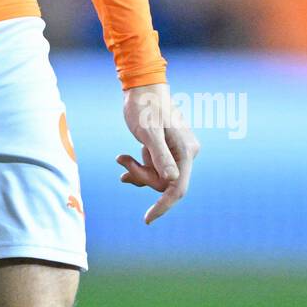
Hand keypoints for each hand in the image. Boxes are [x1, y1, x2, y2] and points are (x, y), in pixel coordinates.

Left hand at [116, 82, 199, 224]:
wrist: (141, 86)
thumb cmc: (144, 106)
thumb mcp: (148, 132)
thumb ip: (160, 156)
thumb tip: (172, 180)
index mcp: (186, 151)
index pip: (177, 188)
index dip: (163, 205)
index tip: (147, 219)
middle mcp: (186, 153)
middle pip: (164, 183)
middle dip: (142, 176)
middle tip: (122, 160)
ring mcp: (178, 152)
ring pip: (157, 176)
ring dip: (138, 170)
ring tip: (121, 157)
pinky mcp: (167, 149)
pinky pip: (155, 168)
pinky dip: (139, 167)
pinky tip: (123, 161)